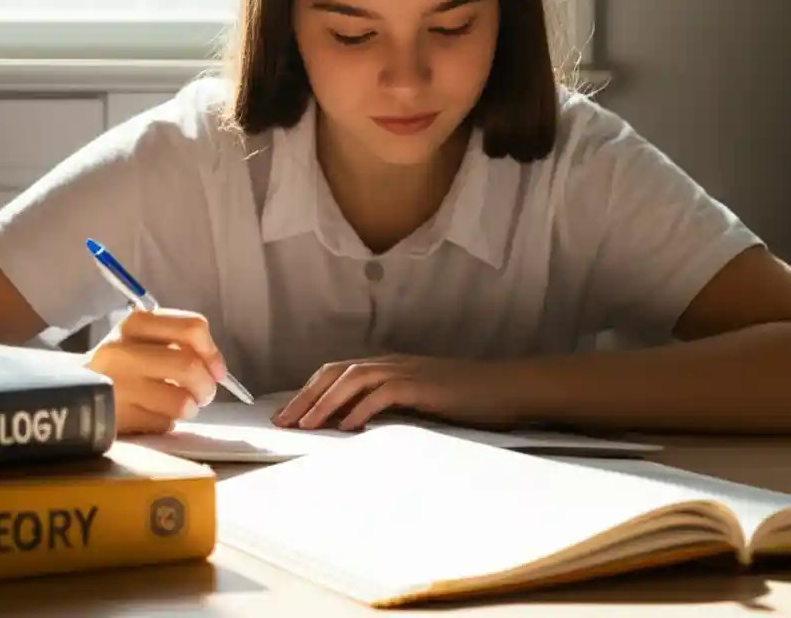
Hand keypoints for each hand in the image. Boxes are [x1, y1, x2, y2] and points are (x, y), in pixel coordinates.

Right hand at [84, 308, 227, 434]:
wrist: (69, 388)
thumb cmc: (119, 364)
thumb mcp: (140, 338)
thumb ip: (177, 343)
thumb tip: (216, 370)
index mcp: (134, 324)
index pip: (192, 328)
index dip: (212, 352)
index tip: (216, 370)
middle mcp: (122, 351)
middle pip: (189, 367)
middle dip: (206, 386)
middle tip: (203, 395)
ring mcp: (117, 386)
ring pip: (180, 401)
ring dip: (189, 408)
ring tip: (180, 407)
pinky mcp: (116, 416)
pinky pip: (163, 423)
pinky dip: (165, 422)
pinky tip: (152, 415)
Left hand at [272, 354, 527, 430]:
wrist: (508, 389)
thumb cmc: (466, 400)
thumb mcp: (419, 402)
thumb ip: (388, 407)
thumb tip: (353, 424)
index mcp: (387, 367)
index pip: (336, 373)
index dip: (308, 392)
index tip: (286, 415)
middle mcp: (391, 364)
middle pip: (336, 373)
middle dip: (305, 397)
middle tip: (282, 422)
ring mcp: (407, 372)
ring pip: (354, 380)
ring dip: (326, 403)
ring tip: (306, 425)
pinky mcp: (423, 385)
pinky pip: (385, 393)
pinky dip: (362, 408)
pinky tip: (348, 426)